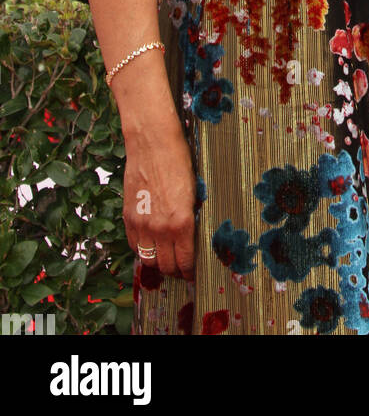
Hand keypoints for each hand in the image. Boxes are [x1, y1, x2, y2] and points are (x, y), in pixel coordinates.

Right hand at [123, 126, 195, 278]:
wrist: (152, 143)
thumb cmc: (179, 160)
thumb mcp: (194, 191)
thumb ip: (190, 218)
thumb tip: (192, 237)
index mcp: (182, 222)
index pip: (185, 261)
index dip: (189, 271)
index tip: (193, 272)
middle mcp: (160, 228)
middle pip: (166, 266)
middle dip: (175, 270)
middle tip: (180, 268)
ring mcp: (142, 223)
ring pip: (148, 260)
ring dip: (158, 262)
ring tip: (166, 258)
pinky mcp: (128, 216)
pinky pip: (134, 245)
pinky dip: (142, 250)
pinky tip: (150, 244)